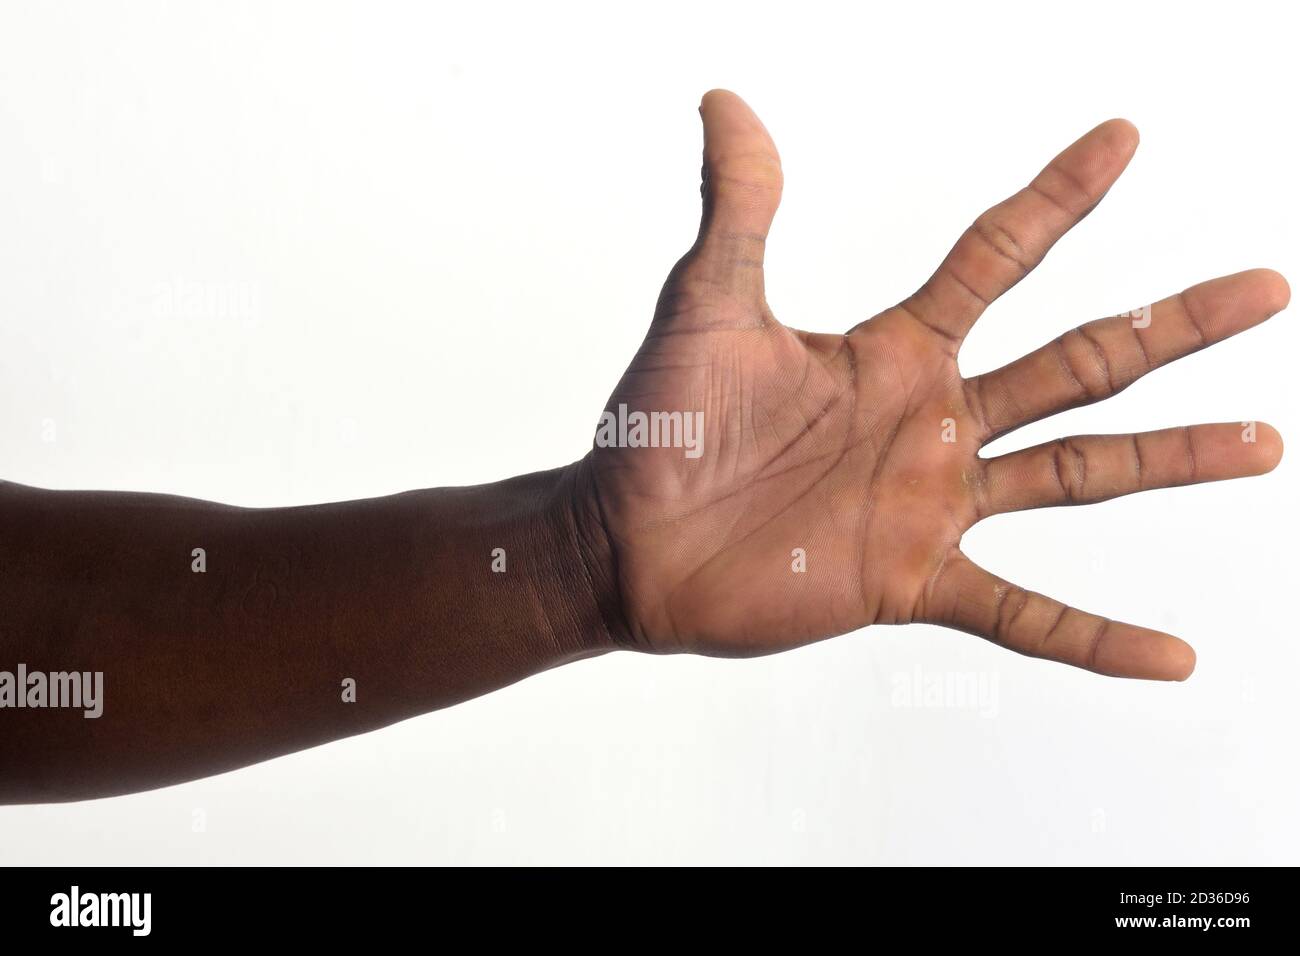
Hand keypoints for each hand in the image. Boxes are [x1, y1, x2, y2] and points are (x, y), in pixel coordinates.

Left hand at [579, 90, 1287, 679]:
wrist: (628, 544)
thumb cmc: (662, 426)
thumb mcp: (706, 305)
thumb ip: (737, 209)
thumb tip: (724, 101)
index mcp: (892, 350)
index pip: (996, 257)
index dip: (1059, 197)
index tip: (1125, 138)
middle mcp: (930, 420)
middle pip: (1076, 363)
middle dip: (1170, 325)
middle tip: (1267, 289)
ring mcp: (930, 503)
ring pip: (1075, 475)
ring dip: (1168, 459)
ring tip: (1260, 440)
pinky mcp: (910, 581)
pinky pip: (1021, 613)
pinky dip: (1092, 637)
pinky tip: (1170, 657)